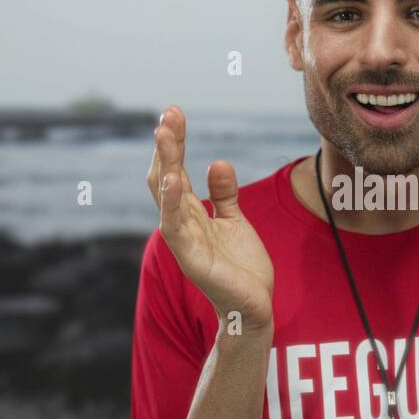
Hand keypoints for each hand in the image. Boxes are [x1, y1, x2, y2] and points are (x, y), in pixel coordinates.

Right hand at [147, 105, 274, 327]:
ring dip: (165, 163)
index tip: (174, 112)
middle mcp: (181, 222)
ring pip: (167, 195)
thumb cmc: (242, 266)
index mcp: (190, 213)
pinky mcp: (191, 258)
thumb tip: (216, 161)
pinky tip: (173, 178)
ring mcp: (183, 240)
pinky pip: (175, 226)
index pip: (177, 169)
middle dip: (167, 144)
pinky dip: (171, 202)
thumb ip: (224, 193)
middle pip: (167, 175)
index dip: (176, 141)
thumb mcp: (235, 220)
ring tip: (164, 132)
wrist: (253, 306)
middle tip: (168, 113)